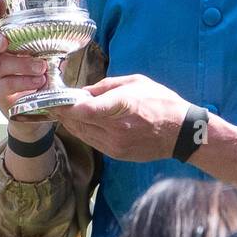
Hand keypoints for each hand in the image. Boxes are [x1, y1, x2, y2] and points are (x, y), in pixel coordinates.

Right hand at [0, 0, 52, 127]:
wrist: (37, 110)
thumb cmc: (40, 76)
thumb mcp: (47, 56)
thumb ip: (52, 44)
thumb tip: (69, 30)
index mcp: (5, 41)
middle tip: (4, 42)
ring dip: (21, 65)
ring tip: (41, 68)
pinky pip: (6, 87)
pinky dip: (24, 83)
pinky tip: (39, 82)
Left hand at [50, 73, 189, 161]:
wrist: (181, 132)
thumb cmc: (161, 102)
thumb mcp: (135, 82)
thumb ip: (106, 86)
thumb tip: (84, 92)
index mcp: (121, 106)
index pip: (84, 110)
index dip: (65, 106)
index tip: (54, 100)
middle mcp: (115, 128)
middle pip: (78, 123)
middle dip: (64, 114)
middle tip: (55, 104)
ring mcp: (115, 144)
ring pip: (82, 134)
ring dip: (71, 124)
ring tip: (64, 113)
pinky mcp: (117, 154)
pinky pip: (93, 142)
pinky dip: (84, 132)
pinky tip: (82, 124)